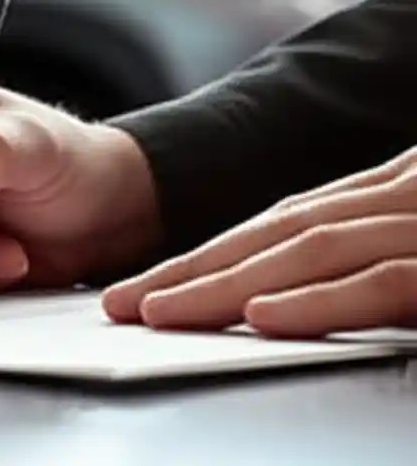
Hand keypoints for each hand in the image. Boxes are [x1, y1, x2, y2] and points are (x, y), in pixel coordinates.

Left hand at [103, 147, 416, 337]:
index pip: (288, 222)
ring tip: (156, 311)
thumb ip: (373, 256)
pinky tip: (258, 317)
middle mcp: (404, 196)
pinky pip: (381, 281)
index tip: (148, 288)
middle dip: (192, 270)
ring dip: (226, 283)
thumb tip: (289, 292)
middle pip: (278, 233)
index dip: (212, 256)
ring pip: (310, 250)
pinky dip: (317, 301)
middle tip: (120, 303)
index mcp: (398, 191)